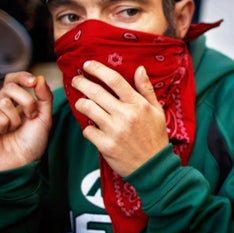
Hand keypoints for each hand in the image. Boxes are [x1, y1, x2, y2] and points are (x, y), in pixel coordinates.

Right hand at [0, 72, 52, 170]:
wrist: (20, 164)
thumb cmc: (31, 144)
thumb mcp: (44, 119)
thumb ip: (45, 98)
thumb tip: (40, 79)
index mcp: (14, 102)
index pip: (13, 80)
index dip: (22, 76)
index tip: (33, 81)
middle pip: (10, 87)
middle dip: (26, 101)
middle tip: (31, 117)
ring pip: (3, 101)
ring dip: (15, 119)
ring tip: (13, 130)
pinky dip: (3, 124)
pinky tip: (1, 133)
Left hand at [71, 60, 169, 176]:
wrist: (154, 167)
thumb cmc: (155, 137)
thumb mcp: (157, 111)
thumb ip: (146, 89)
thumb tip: (139, 68)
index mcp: (138, 105)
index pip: (114, 80)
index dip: (98, 69)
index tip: (88, 65)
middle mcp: (125, 115)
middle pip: (96, 91)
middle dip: (82, 83)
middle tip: (76, 80)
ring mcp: (114, 130)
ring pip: (87, 108)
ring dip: (80, 103)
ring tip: (81, 102)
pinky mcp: (106, 145)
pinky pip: (87, 130)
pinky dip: (87, 128)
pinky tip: (92, 128)